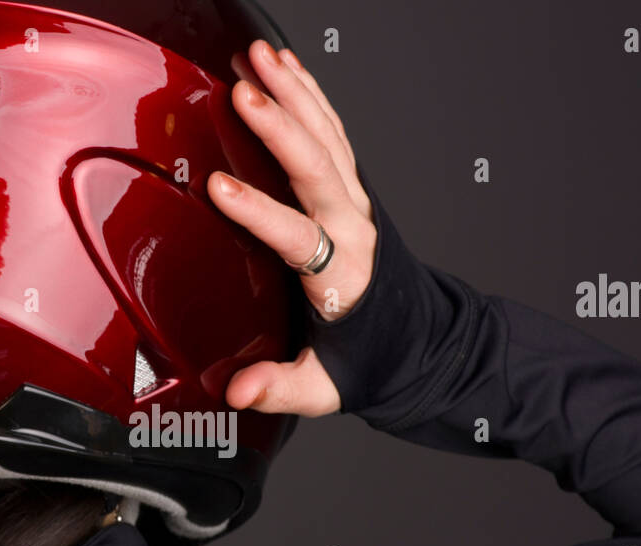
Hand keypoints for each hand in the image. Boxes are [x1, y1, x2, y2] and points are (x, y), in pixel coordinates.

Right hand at [210, 40, 377, 417]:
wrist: (420, 343)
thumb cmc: (366, 360)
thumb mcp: (323, 388)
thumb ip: (279, 388)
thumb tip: (238, 393)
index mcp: (341, 278)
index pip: (298, 237)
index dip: (258, 212)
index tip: (219, 188)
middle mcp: (353, 231)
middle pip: (318, 169)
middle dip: (281, 128)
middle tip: (243, 93)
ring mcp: (357, 205)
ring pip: (327, 139)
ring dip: (294, 94)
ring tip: (258, 58)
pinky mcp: (354, 191)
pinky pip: (333, 134)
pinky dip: (310, 96)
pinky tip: (284, 67)